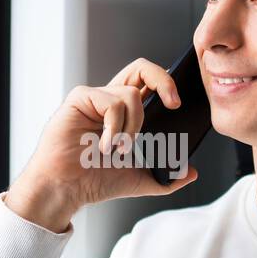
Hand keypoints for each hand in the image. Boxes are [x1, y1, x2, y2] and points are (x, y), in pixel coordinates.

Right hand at [4, 58, 199, 230]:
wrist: (65, 189)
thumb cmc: (92, 181)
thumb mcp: (138, 180)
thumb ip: (165, 177)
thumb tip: (190, 173)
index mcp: (123, 114)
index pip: (148, 84)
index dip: (166, 84)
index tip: (177, 105)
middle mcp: (110, 101)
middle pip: (141, 68)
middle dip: (163, 79)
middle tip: (173, 103)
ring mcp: (94, 98)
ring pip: (131, 94)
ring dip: (132, 126)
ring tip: (118, 148)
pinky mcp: (80, 98)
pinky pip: (112, 102)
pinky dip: (115, 127)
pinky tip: (104, 146)